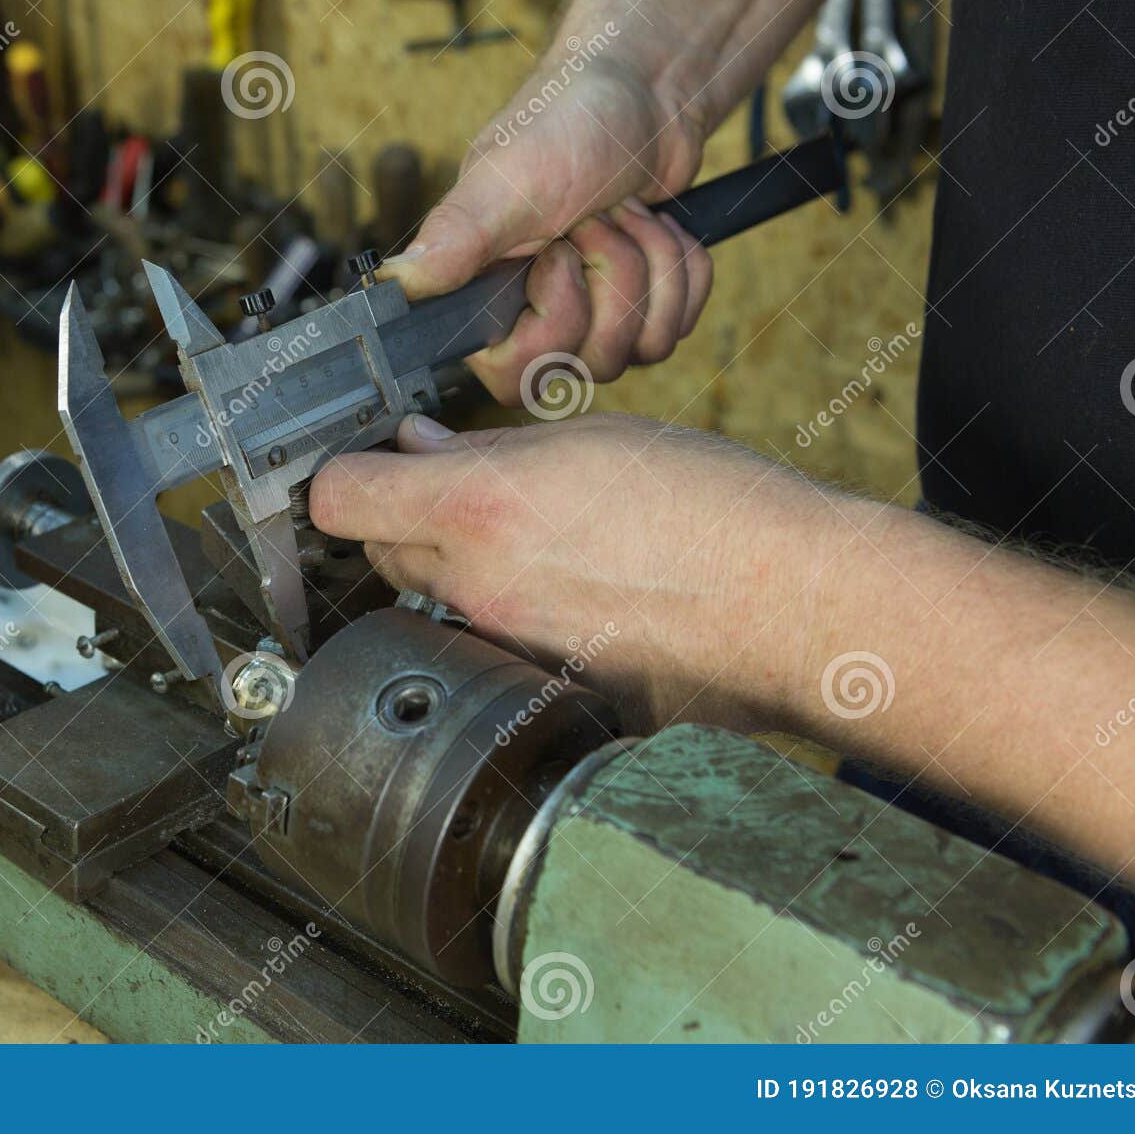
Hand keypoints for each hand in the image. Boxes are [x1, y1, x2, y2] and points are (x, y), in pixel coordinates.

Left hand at [311, 413, 835, 731]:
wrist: (796, 606)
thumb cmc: (715, 511)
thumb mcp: (594, 442)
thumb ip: (489, 451)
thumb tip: (420, 449)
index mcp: (479, 509)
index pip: (339, 498)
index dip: (338, 475)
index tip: (357, 466)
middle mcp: (477, 588)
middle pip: (384, 550)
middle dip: (407, 516)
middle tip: (465, 488)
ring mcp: (506, 651)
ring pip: (442, 599)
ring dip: (464, 568)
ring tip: (543, 540)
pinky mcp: (540, 693)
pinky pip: (496, 646)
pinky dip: (513, 618)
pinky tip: (576, 594)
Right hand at [380, 52, 714, 405]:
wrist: (645, 97)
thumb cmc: (569, 123)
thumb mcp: (509, 176)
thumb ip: (455, 236)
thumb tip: (396, 284)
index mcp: (483, 298)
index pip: (515, 376)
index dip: (553, 323)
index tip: (558, 254)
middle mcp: (532, 319)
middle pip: (588, 364)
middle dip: (611, 280)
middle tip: (594, 220)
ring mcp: (592, 321)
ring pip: (641, 349)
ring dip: (649, 267)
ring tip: (624, 214)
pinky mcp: (640, 311)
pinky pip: (675, 328)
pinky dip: (681, 271)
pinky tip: (658, 228)